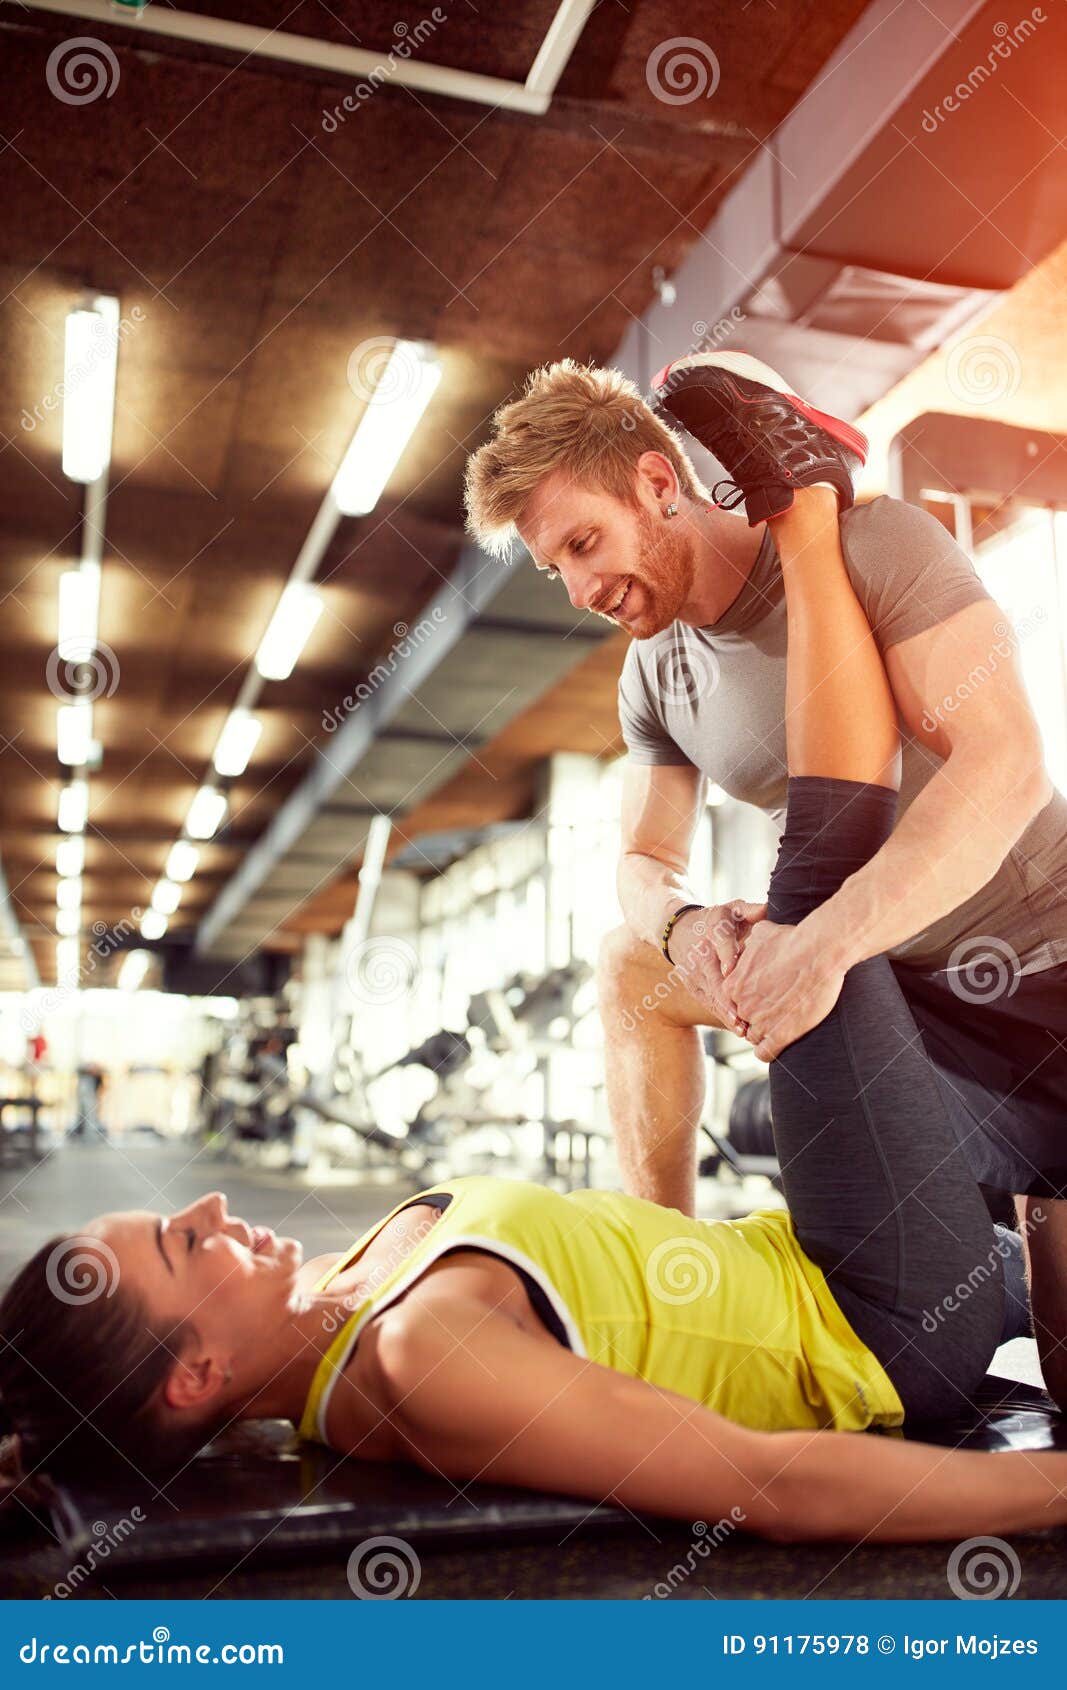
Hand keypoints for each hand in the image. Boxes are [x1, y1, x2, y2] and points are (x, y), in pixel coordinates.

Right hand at [668, 901, 766, 1033]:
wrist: (678, 931)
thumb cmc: (715, 921)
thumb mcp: (731, 909)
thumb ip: (750, 909)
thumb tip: (767, 909)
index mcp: (713, 929)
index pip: (720, 942)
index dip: (727, 954)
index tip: (733, 970)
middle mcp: (701, 954)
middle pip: (715, 978)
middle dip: (728, 999)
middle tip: (744, 1017)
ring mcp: (695, 975)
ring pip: (712, 996)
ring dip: (727, 1014)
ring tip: (744, 1031)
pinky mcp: (694, 988)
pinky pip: (710, 1004)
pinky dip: (724, 1017)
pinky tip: (740, 1030)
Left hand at [723, 919, 844, 1060]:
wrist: (818, 952)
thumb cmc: (793, 940)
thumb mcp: (763, 933)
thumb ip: (751, 942)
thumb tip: (752, 940)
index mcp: (733, 984)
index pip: (733, 1001)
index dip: (749, 1000)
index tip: (764, 998)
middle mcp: (742, 1005)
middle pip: (743, 1020)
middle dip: (757, 1017)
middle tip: (777, 1010)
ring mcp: (760, 1022)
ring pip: (754, 1037)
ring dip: (765, 1034)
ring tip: (782, 1025)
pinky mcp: (779, 1036)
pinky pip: (764, 1054)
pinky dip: (770, 1052)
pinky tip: (779, 1044)